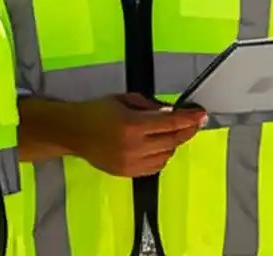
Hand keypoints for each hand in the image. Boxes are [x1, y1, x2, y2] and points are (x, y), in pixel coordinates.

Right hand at [68, 93, 205, 177]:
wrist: (72, 132)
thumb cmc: (96, 111)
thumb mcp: (124, 99)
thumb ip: (150, 106)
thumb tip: (171, 111)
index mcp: (132, 125)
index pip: (169, 122)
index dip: (188, 118)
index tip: (200, 115)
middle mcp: (133, 147)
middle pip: (172, 141)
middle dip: (187, 131)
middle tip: (195, 123)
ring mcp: (130, 163)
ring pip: (166, 156)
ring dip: (174, 144)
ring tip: (172, 133)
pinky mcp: (127, 173)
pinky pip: (155, 167)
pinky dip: (163, 156)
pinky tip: (160, 146)